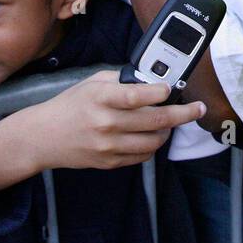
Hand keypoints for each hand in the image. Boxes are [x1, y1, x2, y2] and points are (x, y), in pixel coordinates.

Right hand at [25, 70, 205, 169]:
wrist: (44, 137)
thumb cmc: (70, 105)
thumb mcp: (92, 83)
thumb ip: (121, 80)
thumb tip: (151, 80)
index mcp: (100, 98)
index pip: (136, 96)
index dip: (160, 93)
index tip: (171, 89)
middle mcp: (105, 123)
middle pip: (155, 121)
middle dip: (183, 114)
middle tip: (198, 108)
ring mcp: (108, 146)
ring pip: (154, 141)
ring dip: (169, 131)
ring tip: (171, 122)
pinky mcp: (109, 162)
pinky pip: (143, 155)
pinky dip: (153, 145)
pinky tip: (153, 135)